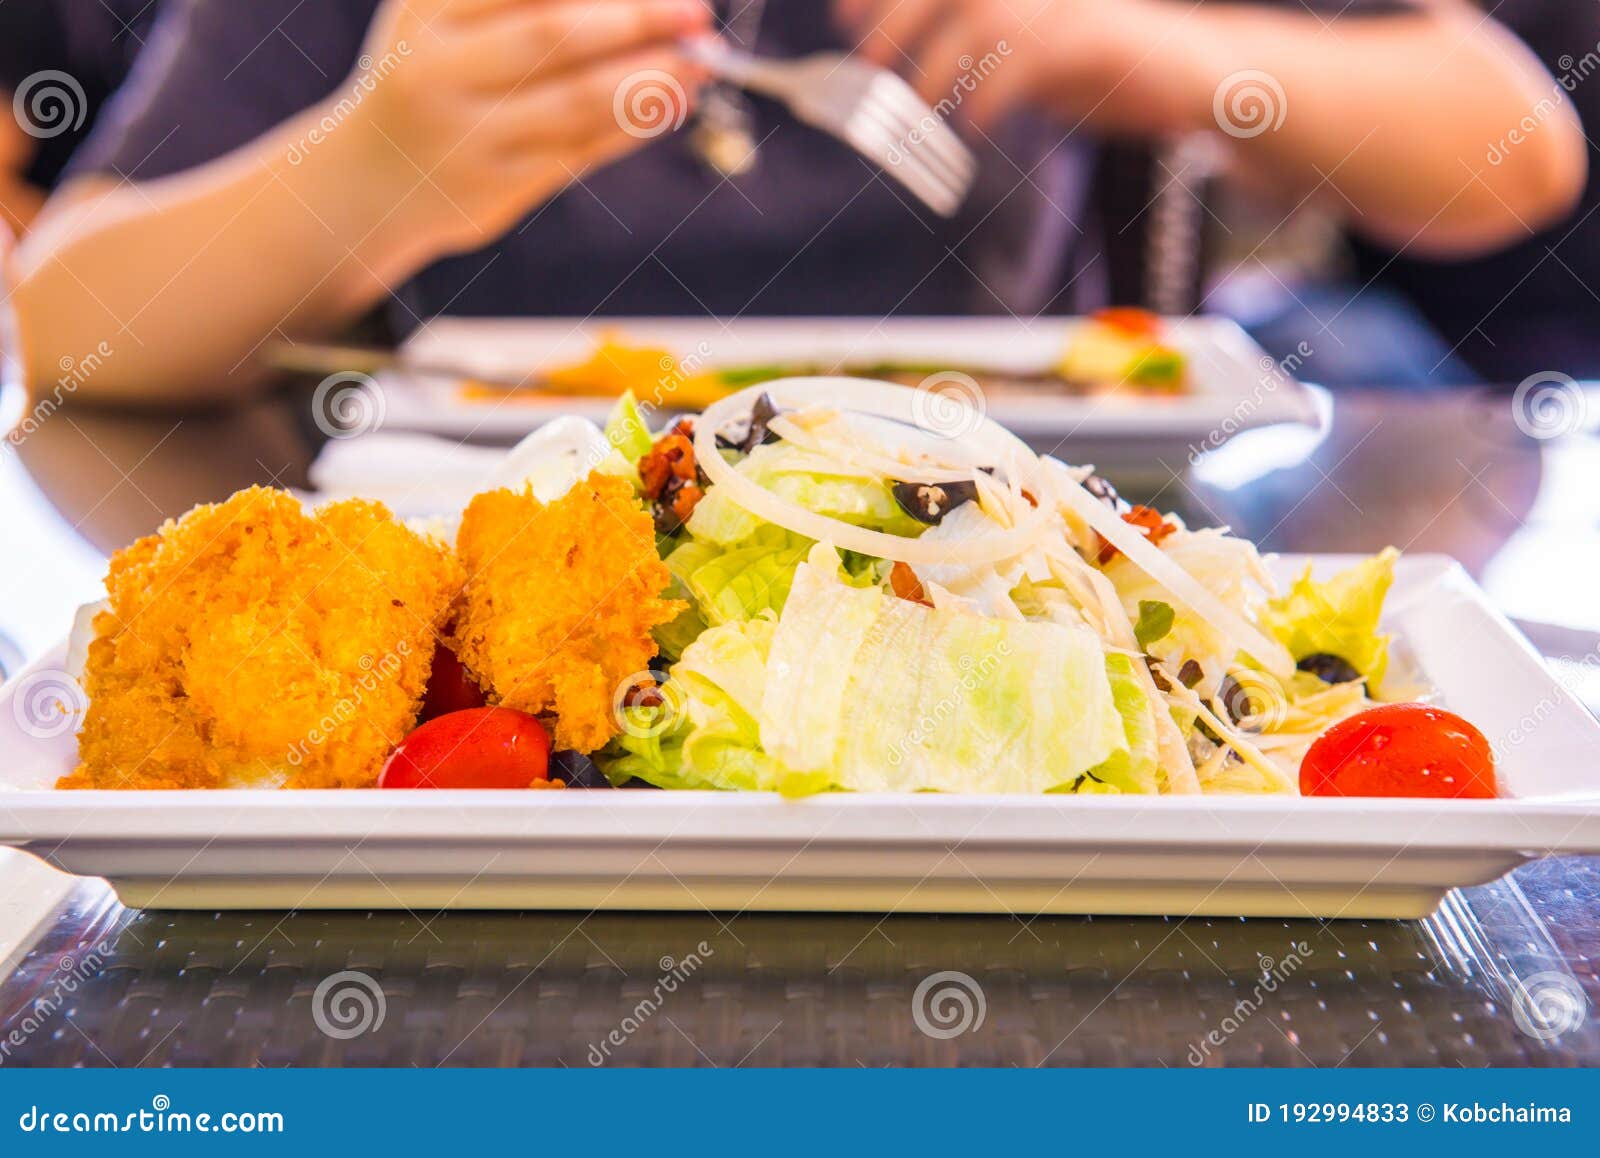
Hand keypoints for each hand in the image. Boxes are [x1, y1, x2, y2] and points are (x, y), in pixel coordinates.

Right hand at [350, 0, 712, 254]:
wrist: (369, 177)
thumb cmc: (433, 75)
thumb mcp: (448, 17)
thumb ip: (523, 3)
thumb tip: (642, 2)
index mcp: (427, 7)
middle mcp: (436, 69)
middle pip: (555, 35)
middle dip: (638, 20)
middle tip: (696, 13)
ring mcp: (462, 136)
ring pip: (576, 102)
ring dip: (649, 80)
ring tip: (698, 65)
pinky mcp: (490, 191)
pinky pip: (578, 152)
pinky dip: (630, 126)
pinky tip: (667, 105)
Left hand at [833, 0, 1202, 134]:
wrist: (1197, 78)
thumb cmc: (1110, 69)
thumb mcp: (1031, 58)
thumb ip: (979, 54)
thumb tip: (912, 69)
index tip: (844, 16)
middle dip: (895, 20)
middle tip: (866, 64)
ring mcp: (1066, 5)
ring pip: (978, 19)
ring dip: (935, 65)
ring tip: (918, 106)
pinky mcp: (1092, 38)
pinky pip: (1025, 60)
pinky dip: (988, 95)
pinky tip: (972, 125)